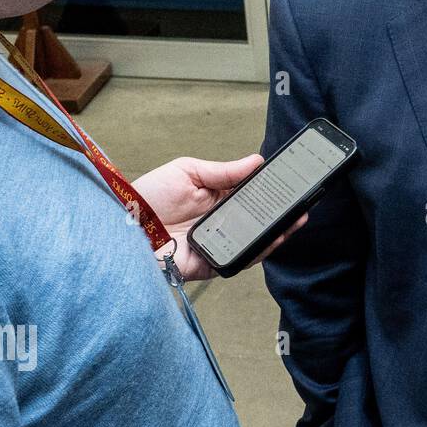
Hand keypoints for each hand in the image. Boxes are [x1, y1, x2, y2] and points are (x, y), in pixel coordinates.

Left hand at [132, 154, 307, 281]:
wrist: (121, 226)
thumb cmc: (148, 196)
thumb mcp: (188, 172)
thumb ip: (224, 171)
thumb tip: (256, 162)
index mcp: (216, 199)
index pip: (252, 196)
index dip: (273, 191)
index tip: (292, 182)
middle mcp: (221, 223)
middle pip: (259, 220)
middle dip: (284, 212)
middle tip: (305, 202)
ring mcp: (218, 244)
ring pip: (256, 240)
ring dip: (279, 231)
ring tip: (297, 218)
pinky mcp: (212, 264)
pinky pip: (242, 258)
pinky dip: (260, 249)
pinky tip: (275, 236)